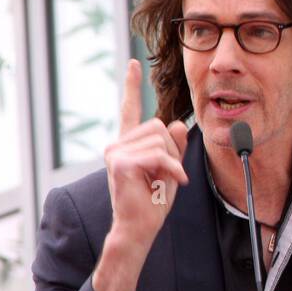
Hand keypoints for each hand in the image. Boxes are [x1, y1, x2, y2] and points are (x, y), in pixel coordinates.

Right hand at [104, 59, 188, 249]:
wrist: (139, 227)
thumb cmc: (153, 201)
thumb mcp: (170, 168)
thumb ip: (174, 146)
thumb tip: (176, 124)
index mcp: (128, 143)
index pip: (130, 109)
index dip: (132, 85)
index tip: (134, 63)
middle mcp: (117, 144)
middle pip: (160, 126)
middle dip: (172, 151)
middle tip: (163, 175)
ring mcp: (115, 152)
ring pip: (161, 140)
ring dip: (170, 163)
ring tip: (158, 181)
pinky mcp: (120, 162)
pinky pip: (158, 156)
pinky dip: (170, 170)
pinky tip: (166, 183)